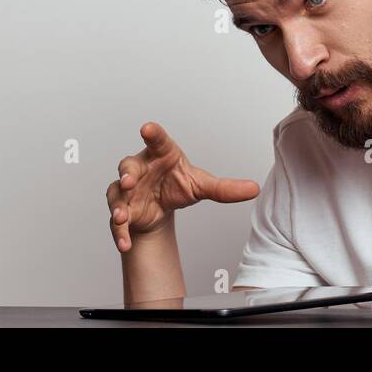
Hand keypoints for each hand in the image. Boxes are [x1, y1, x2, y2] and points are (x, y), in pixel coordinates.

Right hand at [106, 121, 258, 252]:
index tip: (148, 128)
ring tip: (123, 216)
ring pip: (117, 193)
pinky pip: (117, 221)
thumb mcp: (202, 185)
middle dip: (127, 173)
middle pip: (129, 165)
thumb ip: (225, 188)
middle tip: (130, 180)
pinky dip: (119, 233)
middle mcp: (140, 168)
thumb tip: (254, 189)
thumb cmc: (178, 185)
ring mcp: (128, 190)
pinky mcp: (124, 210)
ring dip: (118, 205)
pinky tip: (125, 243)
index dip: (153, 134)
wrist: (162, 208)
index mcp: (161, 154)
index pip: (158, 141)